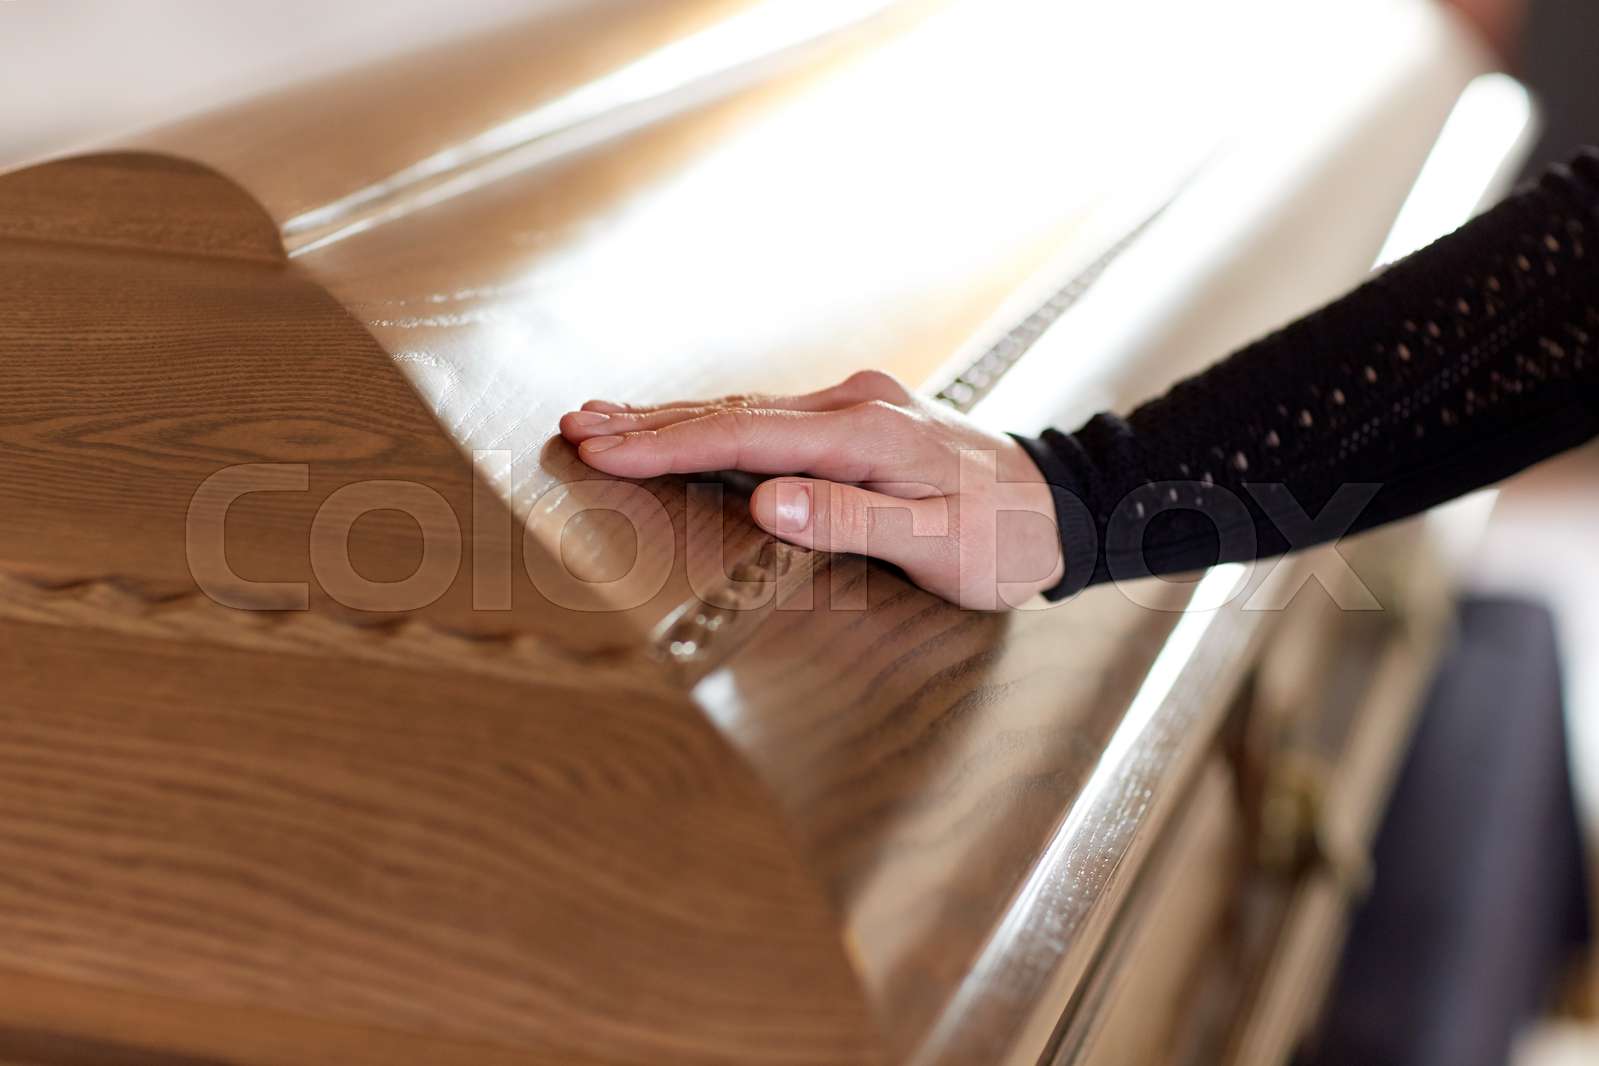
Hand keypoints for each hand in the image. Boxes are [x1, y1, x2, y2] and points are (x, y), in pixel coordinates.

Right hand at [558, 370, 1064, 608]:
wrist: (1062, 505)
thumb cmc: (1004, 539)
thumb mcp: (936, 546)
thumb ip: (848, 521)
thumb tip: (762, 502)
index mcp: (866, 436)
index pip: (744, 439)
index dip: (667, 446)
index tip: (603, 448)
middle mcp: (855, 407)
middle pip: (732, 413)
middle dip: (649, 422)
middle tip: (576, 424)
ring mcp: (857, 406)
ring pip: (745, 410)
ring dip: (673, 417)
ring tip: (606, 418)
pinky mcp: (860, 417)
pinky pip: (770, 417)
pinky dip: (716, 423)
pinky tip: (686, 426)